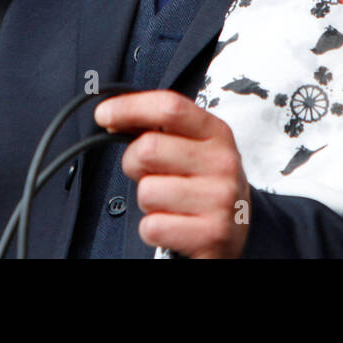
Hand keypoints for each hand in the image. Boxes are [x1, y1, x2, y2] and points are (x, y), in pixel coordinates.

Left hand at [94, 90, 250, 257]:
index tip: (104, 114)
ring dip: (146, 201)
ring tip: (168, 203)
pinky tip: (173, 225)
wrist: (239, 231)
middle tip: (149, 174)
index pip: (170, 107)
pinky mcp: (212, 234)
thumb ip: (161, 128)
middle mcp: (223, 163)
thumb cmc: (203, 183)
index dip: (130, 107)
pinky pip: (152, 227)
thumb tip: (112, 117)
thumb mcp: (194, 147)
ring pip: (146, 191)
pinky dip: (152, 229)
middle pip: (148, 149)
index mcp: (216, 133)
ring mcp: (220, 199)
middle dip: (134, 164)